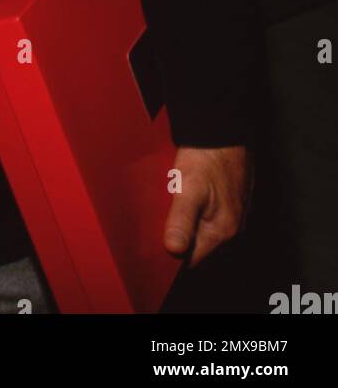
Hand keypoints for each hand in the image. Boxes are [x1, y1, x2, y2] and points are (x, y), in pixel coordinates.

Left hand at [163, 145, 253, 268]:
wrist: (223, 129)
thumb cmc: (206, 157)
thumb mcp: (189, 188)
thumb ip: (182, 220)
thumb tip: (173, 250)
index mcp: (223, 230)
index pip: (193, 258)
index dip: (172, 254)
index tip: (152, 246)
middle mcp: (232, 227)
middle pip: (199, 245)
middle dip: (178, 238)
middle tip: (155, 224)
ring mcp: (234, 213)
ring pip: (203, 229)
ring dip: (186, 223)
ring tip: (167, 208)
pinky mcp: (231, 199)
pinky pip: (208, 215)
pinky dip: (195, 211)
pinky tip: (181, 198)